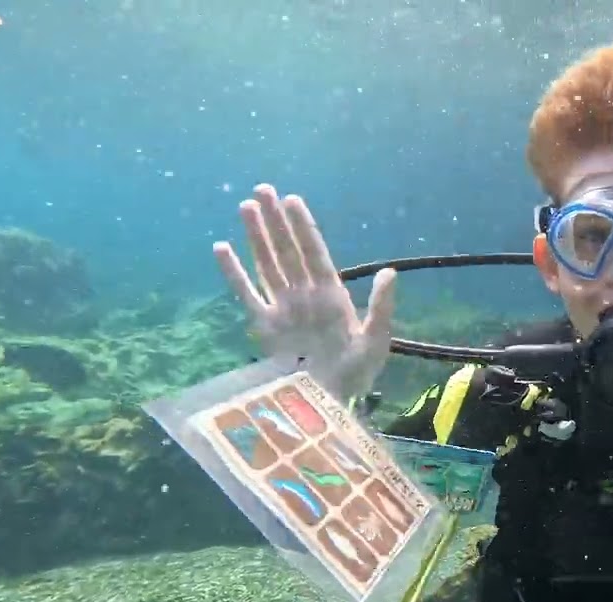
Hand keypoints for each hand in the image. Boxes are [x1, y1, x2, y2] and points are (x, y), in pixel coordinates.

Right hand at [213, 184, 396, 401]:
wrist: (331, 401)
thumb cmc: (357, 372)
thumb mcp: (376, 339)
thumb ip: (380, 306)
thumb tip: (390, 272)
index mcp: (331, 294)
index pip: (314, 252)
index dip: (303, 227)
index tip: (292, 199)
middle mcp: (304, 295)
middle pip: (287, 250)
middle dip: (275, 221)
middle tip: (263, 188)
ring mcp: (283, 308)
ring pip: (266, 264)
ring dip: (256, 237)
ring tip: (246, 206)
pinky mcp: (265, 326)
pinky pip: (246, 294)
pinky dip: (234, 273)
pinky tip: (222, 249)